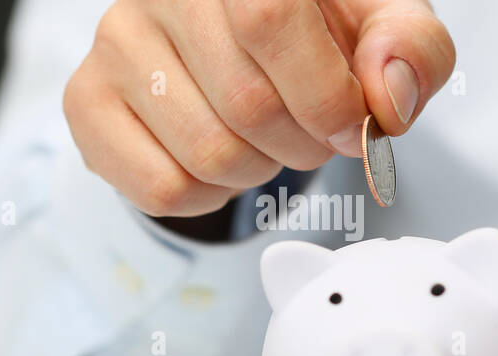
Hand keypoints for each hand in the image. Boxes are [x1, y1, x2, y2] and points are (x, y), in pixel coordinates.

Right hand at [63, 0, 455, 215]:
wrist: (239, 48)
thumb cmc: (315, 33)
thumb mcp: (382, 27)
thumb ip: (411, 50)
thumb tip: (386, 98)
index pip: (269, 19)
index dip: (323, 94)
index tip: (352, 125)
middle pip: (246, 103)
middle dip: (302, 144)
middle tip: (309, 133)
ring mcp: (116, 40)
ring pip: (207, 155)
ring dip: (258, 172)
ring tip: (262, 140)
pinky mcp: (85, 100)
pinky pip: (161, 188)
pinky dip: (209, 196)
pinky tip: (215, 159)